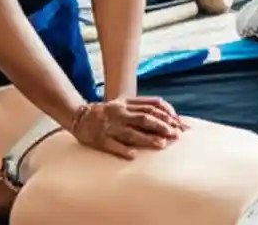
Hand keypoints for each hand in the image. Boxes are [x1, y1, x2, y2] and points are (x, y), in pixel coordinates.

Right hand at [71, 96, 186, 158]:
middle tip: (175, 134)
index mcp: (126, 103)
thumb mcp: (123, 103)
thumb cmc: (106, 112)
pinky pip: (112, 145)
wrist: (79, 116)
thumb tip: (167, 111)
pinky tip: (133, 156)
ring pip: (131, 132)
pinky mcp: (100, 139)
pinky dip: (123, 150)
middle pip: (144, 118)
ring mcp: (109, 126)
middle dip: (161, 126)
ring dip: (147, 139)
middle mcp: (119, 113)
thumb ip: (142, 105)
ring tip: (161, 144)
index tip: (178, 122)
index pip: (150, 106)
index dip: (166, 114)